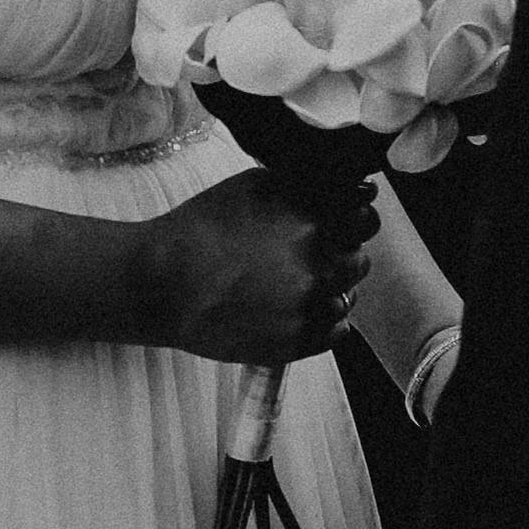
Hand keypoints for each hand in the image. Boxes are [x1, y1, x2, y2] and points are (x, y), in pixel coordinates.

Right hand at [153, 168, 374, 362]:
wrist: (163, 284)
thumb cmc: (202, 229)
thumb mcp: (254, 186)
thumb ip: (305, 188)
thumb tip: (351, 191)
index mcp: (309, 222)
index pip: (365, 221)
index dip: (354, 223)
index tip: (343, 226)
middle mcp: (316, 264)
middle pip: (358, 262)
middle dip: (341, 258)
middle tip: (310, 260)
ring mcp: (307, 307)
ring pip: (348, 298)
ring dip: (330, 291)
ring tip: (294, 288)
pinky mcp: (296, 342)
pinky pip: (336, 332)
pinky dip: (324, 322)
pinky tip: (297, 311)